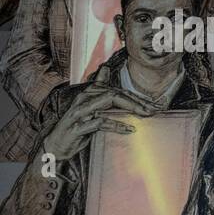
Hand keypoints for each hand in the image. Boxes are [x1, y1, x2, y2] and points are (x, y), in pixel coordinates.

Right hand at [43, 85, 157, 159]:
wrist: (56, 146)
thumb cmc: (77, 127)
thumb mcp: (90, 109)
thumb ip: (101, 92)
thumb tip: (105, 69)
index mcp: (90, 94)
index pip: (118, 90)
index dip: (138, 96)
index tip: (157, 103)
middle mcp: (84, 99)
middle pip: (115, 93)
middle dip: (137, 101)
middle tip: (156, 109)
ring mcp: (80, 112)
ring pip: (108, 101)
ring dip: (130, 107)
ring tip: (146, 114)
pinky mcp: (78, 126)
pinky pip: (100, 122)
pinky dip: (116, 125)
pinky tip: (130, 129)